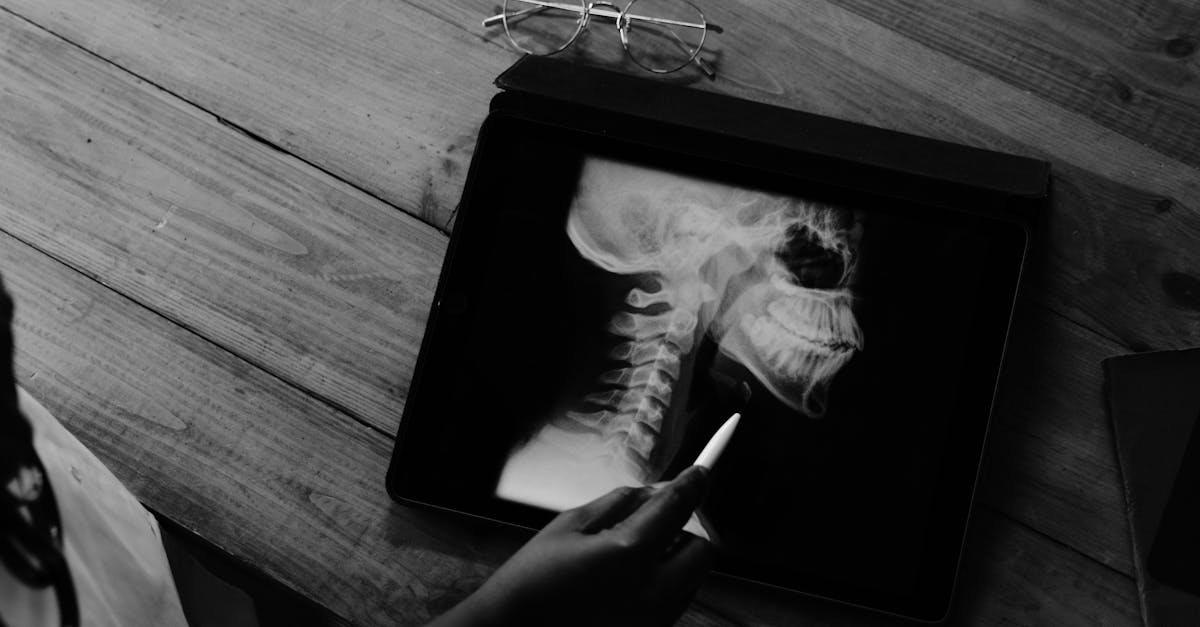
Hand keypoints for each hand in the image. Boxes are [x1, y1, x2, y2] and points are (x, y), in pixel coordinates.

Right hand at [433, 466, 712, 626]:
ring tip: (628, 564)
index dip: (692, 484)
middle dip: (684, 533)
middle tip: (655, 528)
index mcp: (627, 553)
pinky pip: (673, 606)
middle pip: (702, 550)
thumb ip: (619, 504)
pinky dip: (662, 589)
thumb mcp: (569, 525)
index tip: (700, 474)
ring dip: (675, 563)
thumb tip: (654, 491)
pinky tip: (625, 589)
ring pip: (692, 581)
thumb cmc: (532, 582)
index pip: (677, 507)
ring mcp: (653, 622)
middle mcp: (651, 592)